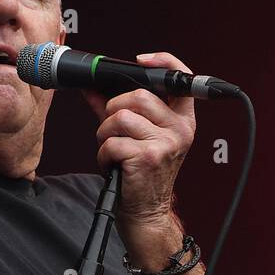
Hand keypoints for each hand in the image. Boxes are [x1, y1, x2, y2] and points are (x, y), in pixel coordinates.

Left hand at [82, 51, 196, 258]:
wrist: (146, 213)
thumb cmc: (140, 175)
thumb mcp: (135, 137)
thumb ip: (116, 110)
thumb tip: (92, 87)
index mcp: (182, 120)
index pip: (181, 79)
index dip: (162, 62)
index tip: (139, 60)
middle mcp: (180, 130)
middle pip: (137, 97)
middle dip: (113, 111)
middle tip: (113, 132)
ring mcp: (167, 144)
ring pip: (120, 118)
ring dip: (105, 135)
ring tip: (114, 151)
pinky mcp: (148, 158)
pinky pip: (112, 142)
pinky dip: (103, 155)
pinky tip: (113, 166)